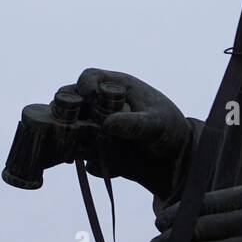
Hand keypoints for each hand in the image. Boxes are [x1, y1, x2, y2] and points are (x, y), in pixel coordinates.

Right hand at [75, 68, 192, 199]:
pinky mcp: (99, 149)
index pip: (90, 77)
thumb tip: (107, 125)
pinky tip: (97, 165)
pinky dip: (86, 160)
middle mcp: (102, 105)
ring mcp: (98, 127)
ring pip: (71, 128)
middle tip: (68, 126)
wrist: (176, 156)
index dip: (84, 84)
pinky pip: (84, 154)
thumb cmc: (169, 128)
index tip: (87, 97)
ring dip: (69, 138)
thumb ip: (134, 124)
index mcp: (117, 87)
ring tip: (77, 150)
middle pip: (71, 101)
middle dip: (65, 112)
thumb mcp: (156, 124)